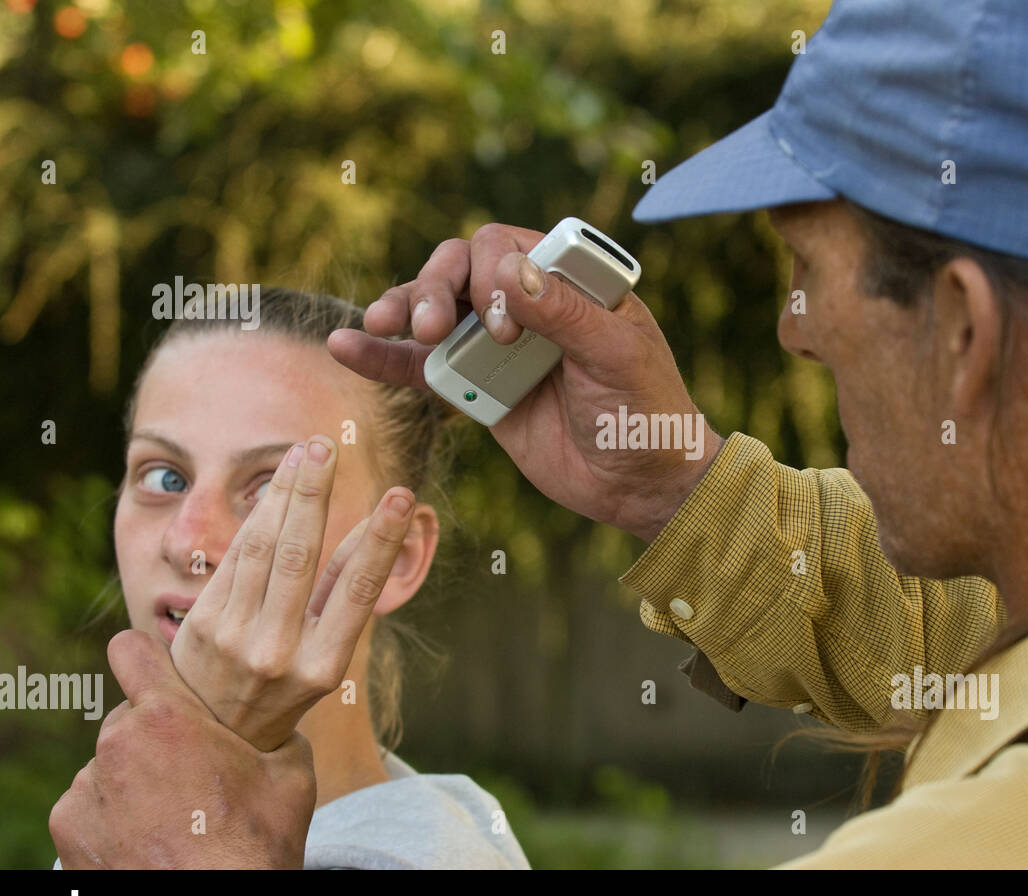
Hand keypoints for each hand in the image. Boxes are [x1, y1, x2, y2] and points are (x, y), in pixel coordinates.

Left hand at [50, 629, 315, 868]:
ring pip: (111, 762)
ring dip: (136, 777)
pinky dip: (114, 815)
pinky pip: (91, 803)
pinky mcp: (68, 830)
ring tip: (176, 814)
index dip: (147, 656)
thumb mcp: (293, 776)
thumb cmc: (256, 847)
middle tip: (195, 771)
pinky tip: (150, 837)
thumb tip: (278, 719)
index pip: (130, 650)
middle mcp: (117, 745)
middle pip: (131, 717)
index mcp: (169, 718)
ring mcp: (86, 789)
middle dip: (158, 736)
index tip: (161, 672)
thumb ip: (278, 730)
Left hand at [171, 434, 416, 751]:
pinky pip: (234, 557)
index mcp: (324, 665)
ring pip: (263, 549)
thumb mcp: (326, 652)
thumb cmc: (285, 681)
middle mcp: (278, 653)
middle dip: (314, 494)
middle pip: (299, 556)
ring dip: (284, 493)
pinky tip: (276, 485)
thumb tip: (375, 532)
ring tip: (304, 453)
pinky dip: (257, 516)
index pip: (358, 589)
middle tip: (328, 447)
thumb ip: (343, 593)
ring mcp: (236, 638)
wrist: (214, 734)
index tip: (401, 495)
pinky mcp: (203, 624)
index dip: (380, 538)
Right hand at [327, 224, 725, 541]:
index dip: (491, 268)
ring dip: (402, 306)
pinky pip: (422, 366)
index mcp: (569, 281)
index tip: (505, 324)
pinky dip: (383, 357)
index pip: (508, 243)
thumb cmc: (647, 413)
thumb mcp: (617, 359)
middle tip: (434, 328)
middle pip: (458, 266)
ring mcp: (497, 345)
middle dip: (435, 286)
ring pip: (434, 307)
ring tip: (381, 323)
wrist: (641, 486)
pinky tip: (346, 347)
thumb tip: (509, 269)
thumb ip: (565, 315)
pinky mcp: (476, 388)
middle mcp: (528, 303)